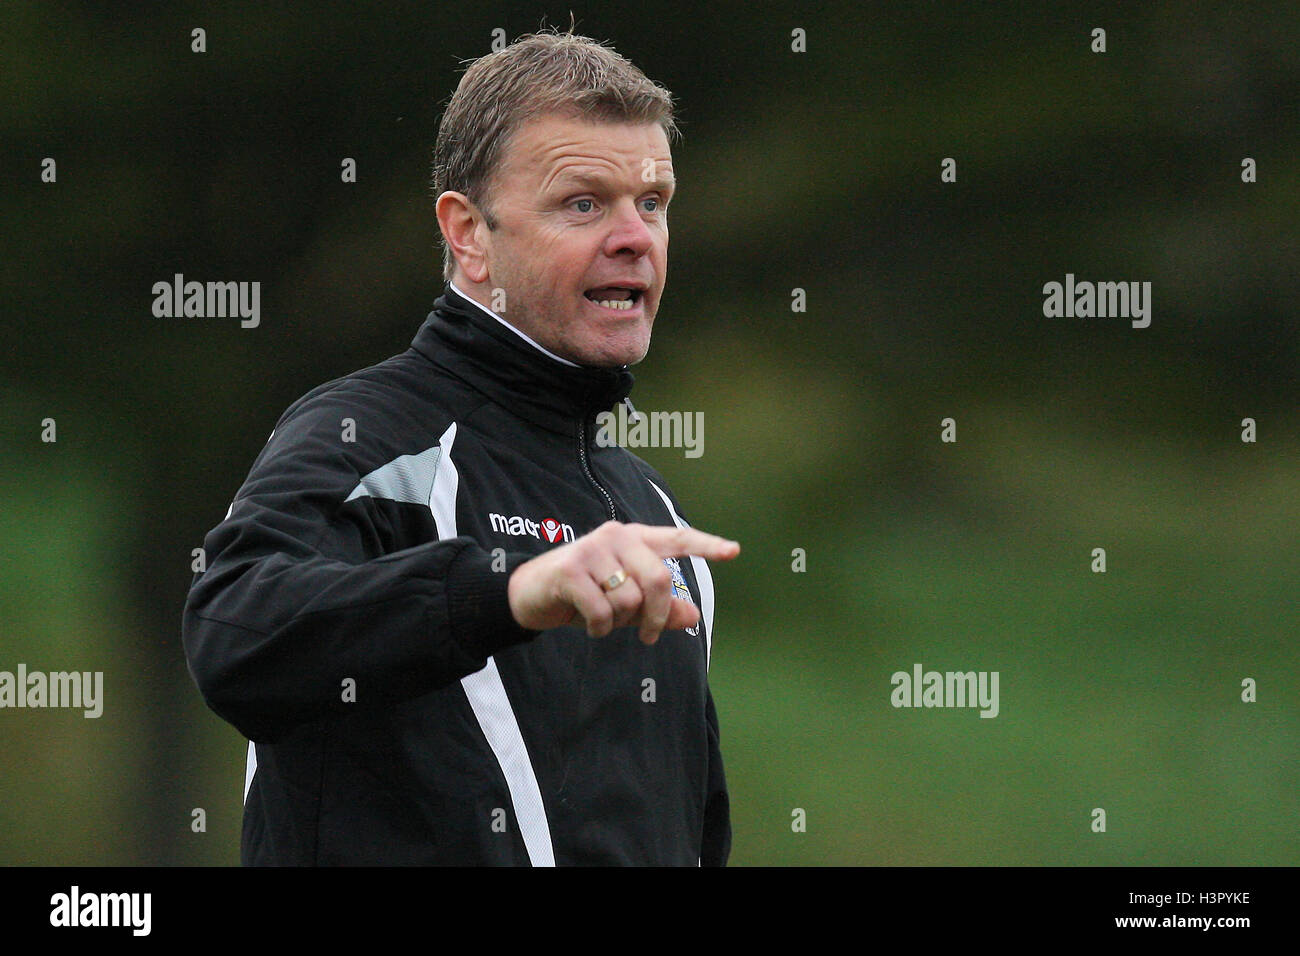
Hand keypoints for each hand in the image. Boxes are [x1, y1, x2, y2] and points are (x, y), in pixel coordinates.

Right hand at [507, 521, 740, 644]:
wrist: (530, 594)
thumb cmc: (584, 595)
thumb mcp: (626, 603)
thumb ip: (659, 608)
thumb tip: (693, 615)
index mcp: (635, 539)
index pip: (678, 539)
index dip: (707, 545)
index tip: (734, 551)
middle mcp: (616, 536)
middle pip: (658, 580)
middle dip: (656, 616)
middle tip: (647, 636)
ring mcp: (592, 550)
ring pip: (629, 599)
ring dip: (619, 621)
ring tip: (601, 618)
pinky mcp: (571, 570)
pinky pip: (603, 612)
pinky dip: (599, 628)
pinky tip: (588, 624)